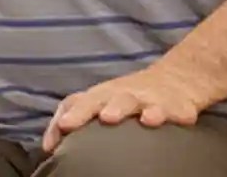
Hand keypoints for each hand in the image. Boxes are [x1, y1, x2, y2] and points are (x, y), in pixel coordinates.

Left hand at [42, 66, 204, 151]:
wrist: (177, 78)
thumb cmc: (128, 97)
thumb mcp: (101, 103)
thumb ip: (74, 120)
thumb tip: (49, 147)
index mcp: (102, 96)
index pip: (77, 103)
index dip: (65, 117)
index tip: (54, 135)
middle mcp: (121, 94)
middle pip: (98, 98)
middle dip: (83, 111)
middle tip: (70, 125)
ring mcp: (146, 98)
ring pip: (130, 100)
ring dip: (118, 107)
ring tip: (108, 117)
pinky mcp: (173, 106)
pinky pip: (168, 109)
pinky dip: (160, 113)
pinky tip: (152, 120)